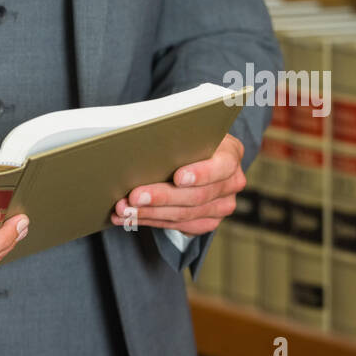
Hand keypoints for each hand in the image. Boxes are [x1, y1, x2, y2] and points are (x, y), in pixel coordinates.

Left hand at [109, 133, 245, 235]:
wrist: (201, 156)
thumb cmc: (190, 139)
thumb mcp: (190, 129)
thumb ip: (177, 136)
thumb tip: (142, 140)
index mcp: (230, 154)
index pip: (221, 166)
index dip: (200, 173)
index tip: (178, 177)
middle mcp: (231, 183)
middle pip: (196, 196)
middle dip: (161, 197)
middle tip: (134, 197)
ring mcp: (222, 206)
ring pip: (184, 215)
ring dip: (149, 213)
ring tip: (124, 209)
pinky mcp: (208, 221)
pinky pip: (178, 226)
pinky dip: (150, 221)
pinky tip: (130, 217)